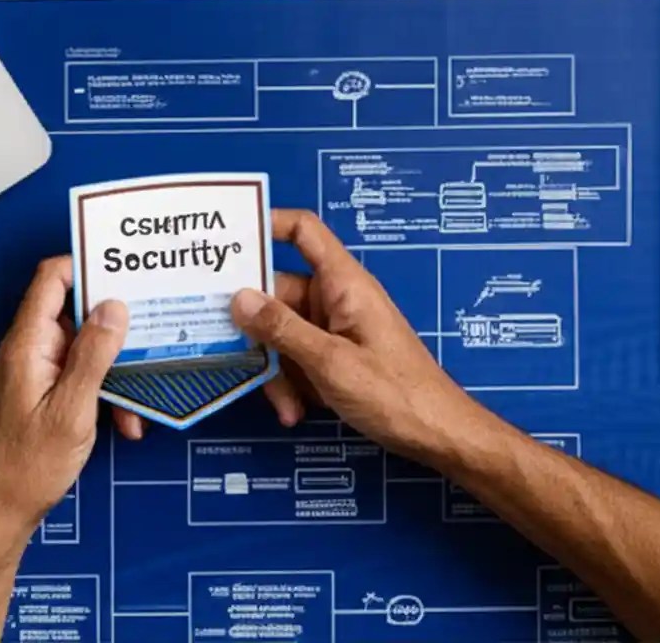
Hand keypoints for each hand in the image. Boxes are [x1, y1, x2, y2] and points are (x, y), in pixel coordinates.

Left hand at [0, 257, 127, 531]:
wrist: (1, 510)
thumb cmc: (28, 467)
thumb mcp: (73, 409)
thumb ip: (93, 355)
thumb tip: (113, 308)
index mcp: (28, 345)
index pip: (51, 280)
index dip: (86, 266)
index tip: (124, 269)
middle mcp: (29, 350)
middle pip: (76, 313)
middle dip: (116, 329)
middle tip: (152, 330)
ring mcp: (37, 371)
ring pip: (86, 350)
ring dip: (115, 371)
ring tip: (134, 402)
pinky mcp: (45, 392)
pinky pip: (81, 376)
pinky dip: (105, 393)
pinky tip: (122, 422)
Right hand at [230, 210, 479, 462]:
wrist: (436, 434)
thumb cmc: (396, 393)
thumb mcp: (330, 362)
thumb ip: (282, 329)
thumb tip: (238, 298)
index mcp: (343, 283)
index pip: (303, 231)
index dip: (267, 224)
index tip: (226, 240)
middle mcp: (335, 299)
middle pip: (277, 293)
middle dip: (256, 327)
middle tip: (223, 345)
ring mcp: (333, 329)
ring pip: (281, 333)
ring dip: (274, 368)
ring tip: (282, 401)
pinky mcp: (333, 357)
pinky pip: (295, 359)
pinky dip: (289, 384)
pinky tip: (293, 410)